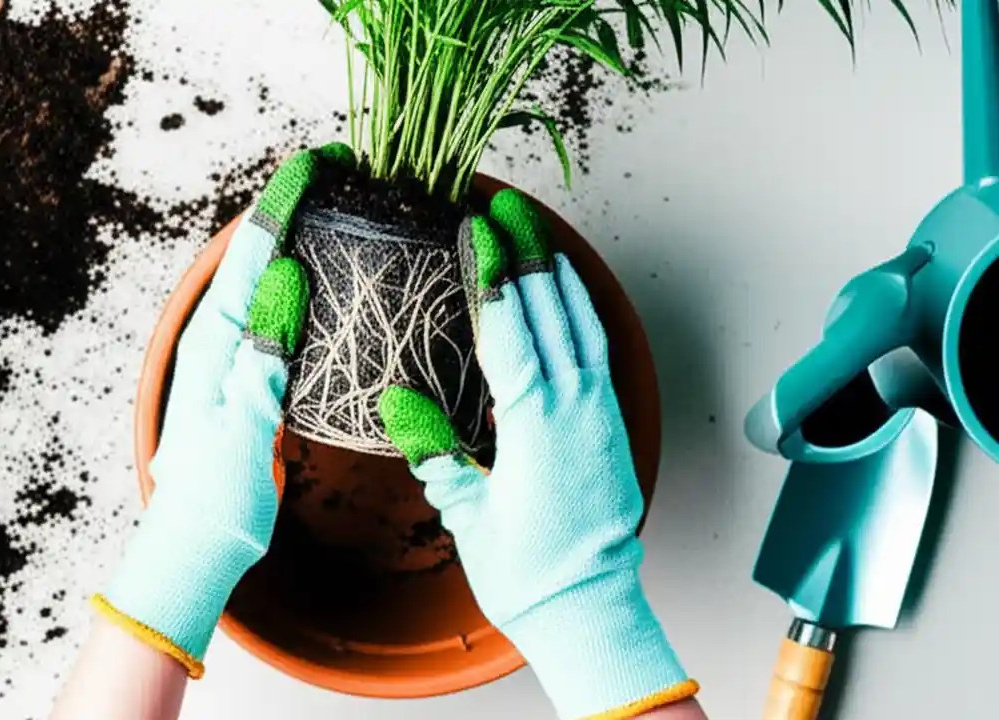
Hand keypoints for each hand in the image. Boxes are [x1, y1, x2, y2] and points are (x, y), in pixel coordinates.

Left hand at [93, 146, 350, 677]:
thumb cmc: (216, 498)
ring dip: (298, 235)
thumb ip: (261, 357)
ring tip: (341, 204)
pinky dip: (303, 278)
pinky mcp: (252, 376)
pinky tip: (327, 276)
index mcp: (217, 343)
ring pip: (268, 276)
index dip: (286, 201)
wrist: (197, 545)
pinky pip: (278, 310)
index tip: (322, 161)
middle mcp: (221, 339)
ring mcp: (235, 356)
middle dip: (295, 203)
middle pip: (259, 252)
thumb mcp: (241, 430)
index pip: (254, 253)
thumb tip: (281, 277)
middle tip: (343, 169)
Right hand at [379, 189, 695, 718]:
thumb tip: (399, 402)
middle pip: (551, 310)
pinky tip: (568, 298)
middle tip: (506, 207)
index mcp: (537, 422)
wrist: (589, 608)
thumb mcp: (468, 513)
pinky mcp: (610, 424)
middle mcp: (576, 406)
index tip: (476, 227)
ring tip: (537, 234)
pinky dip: (580, 312)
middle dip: (527, 253)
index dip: (491, 272)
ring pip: (582, 324)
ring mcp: (599, 412)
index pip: (510, 328)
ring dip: (558, 275)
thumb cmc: (525, 570)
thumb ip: (436, 452)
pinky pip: (596, 350)